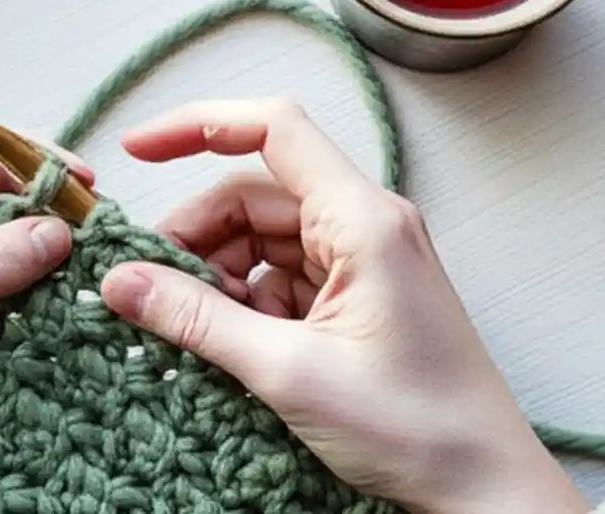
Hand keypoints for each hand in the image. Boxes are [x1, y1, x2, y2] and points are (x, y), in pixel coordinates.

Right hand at [100, 99, 588, 513]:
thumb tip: (124, 280)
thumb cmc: (417, 426)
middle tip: (148, 287)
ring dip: (219, 276)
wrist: (480, 483)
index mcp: (363, 220)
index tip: (136, 151)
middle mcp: (367, 225)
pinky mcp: (359, 296)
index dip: (197, 125)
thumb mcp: (289, 371)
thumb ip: (199, 319)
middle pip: (255, 194)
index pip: (273, 129)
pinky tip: (233, 347)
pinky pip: (284, 278)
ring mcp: (364, 261)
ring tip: (191, 330)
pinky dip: (247, 304)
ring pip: (264, 240)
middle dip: (197, 235)